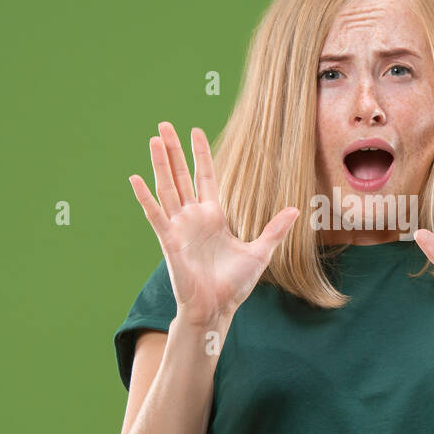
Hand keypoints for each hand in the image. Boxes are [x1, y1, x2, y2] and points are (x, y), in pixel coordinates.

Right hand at [129, 121, 298, 327]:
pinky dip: (146, 197)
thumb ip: (275, 229)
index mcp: (213, 216)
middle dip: (173, 150)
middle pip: (181, 175)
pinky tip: (136, 178)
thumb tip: (298, 210)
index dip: (200, 154)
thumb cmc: (234, 284)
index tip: (195, 131)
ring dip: (160, 163)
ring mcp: (179, 227)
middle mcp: (193, 217)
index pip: (205, 176)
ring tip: (154, 139)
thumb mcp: (261, 252)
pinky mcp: (169, 240)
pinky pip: (155, 214)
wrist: (217, 308)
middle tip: (165, 124)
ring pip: (167, 188)